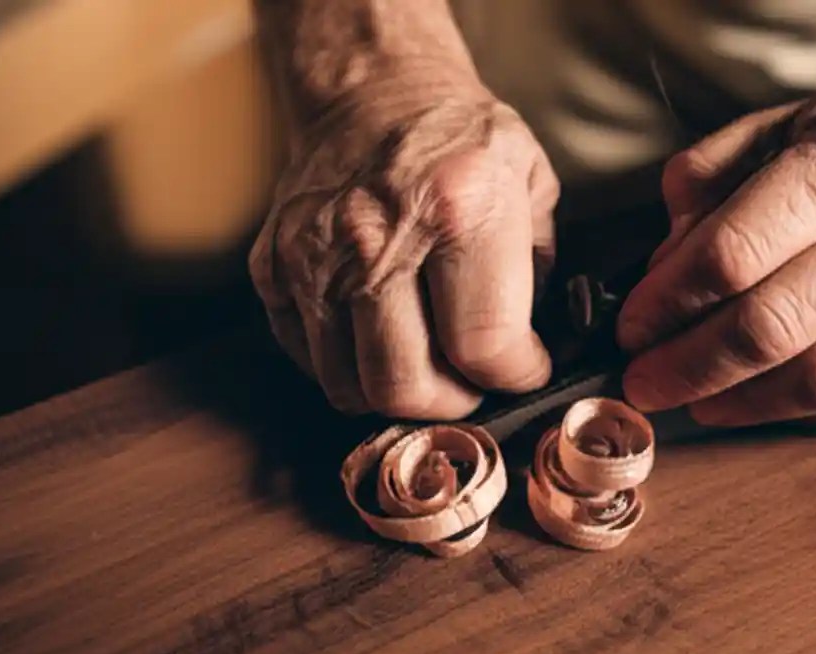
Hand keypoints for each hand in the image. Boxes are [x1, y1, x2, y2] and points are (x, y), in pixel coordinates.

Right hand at [250, 80, 558, 417]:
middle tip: (471, 380)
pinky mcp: (274, 267)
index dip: (516, 375)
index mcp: (460, 209)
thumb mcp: (531, 184)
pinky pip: (312, 361)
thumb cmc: (461, 141)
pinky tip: (381, 337)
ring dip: (397, 394)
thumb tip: (536, 348)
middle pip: (406, 385)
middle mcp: (379, 234)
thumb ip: (541, 273)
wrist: (374, 90)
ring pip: (351, 386)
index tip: (524, 366)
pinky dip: (350, 367)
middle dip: (451, 402)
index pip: (485, 346)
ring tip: (427, 363)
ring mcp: (316, 254)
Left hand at [617, 90, 815, 434]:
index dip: (668, 302)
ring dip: (745, 405)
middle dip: (689, 367)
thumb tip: (662, 265)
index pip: (736, 252)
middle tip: (646, 383)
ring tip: (701, 403)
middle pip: (773, 327)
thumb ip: (708, 179)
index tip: (631, 327)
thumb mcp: (783, 125)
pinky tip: (777, 402)